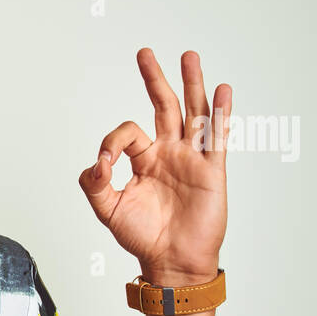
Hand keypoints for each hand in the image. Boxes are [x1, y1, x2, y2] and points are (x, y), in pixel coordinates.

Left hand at [79, 48, 229, 285]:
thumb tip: (97, 160)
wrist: (171, 262)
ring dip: (192, 84)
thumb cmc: (142, 237)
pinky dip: (220, 114)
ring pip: (193, 113)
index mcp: (145, 159)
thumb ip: (94, 182)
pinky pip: (217, 138)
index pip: (129, 132)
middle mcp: (169, 153)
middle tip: (144, 53)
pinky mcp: (212, 171)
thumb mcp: (107, 209)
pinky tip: (222, 91)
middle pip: (164, 107)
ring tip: (189, 56)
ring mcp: (192, 159)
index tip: (105, 162)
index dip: (113, 141)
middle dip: (155, 79)